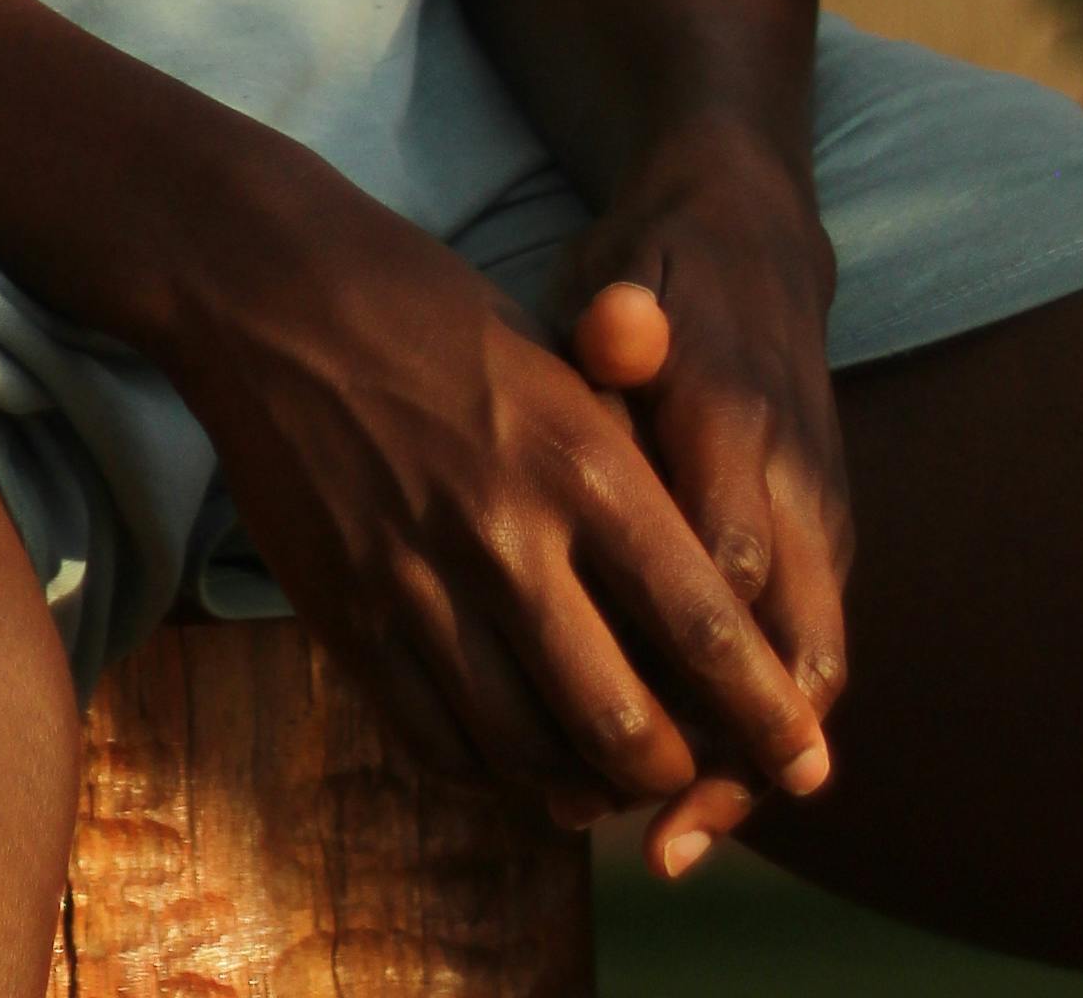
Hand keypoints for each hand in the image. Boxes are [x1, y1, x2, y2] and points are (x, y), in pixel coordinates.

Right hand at [156, 152, 838, 843]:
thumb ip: (624, 484)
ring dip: (581, 789)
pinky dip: (489, 771)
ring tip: (604, 783)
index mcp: (581, 463)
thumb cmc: (436, 316)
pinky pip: (436, 742)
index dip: (764, 712)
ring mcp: (419, 586)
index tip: (808, 763)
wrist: (274, 293)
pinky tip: (512, 757)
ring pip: (528, 753)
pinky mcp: (348, 618)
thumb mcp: (559, 370)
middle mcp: (509, 537)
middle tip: (689, 776)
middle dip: (674, 775)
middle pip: (623, 725)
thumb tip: (691, 607)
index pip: (702, 623)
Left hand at [559, 121, 851, 876]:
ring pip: (812, 669)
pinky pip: (808, 657)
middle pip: (794, 645)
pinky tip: (695, 792)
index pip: (731, 556)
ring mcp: (822, 520)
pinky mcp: (824, 547)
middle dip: (737, 750)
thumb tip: (614, 325)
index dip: (688, 651)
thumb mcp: (627, 275)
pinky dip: (761, 730)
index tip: (625, 728)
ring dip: (751, 763)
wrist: (756, 242)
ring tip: (671, 842)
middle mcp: (799, 485)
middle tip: (661, 835)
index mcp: (741, 420)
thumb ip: (619, 319)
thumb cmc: (658, 275)